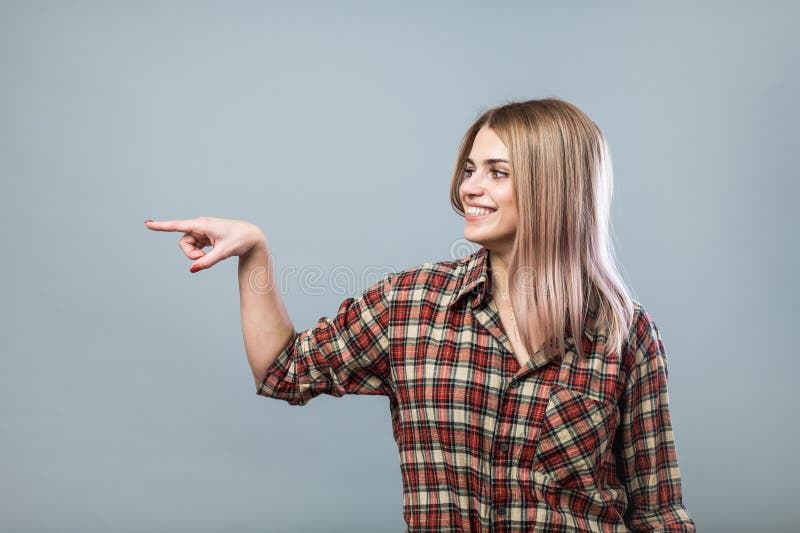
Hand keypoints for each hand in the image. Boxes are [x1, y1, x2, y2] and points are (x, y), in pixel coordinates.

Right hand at [144, 216, 265, 272]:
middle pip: (183, 242)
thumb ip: (206, 262)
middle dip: (190, 254)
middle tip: (203, 259)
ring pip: (189, 245)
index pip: (177, 225)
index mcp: (202, 225)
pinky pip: (196, 246)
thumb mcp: (223, 253)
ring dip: (196, 254)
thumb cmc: (239, 240)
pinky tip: (211, 253)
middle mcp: (200, 226)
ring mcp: (203, 231)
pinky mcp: (206, 236)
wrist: (252, 237)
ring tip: (212, 255)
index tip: (147, 223)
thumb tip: (192, 269)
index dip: (161, 226)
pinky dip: (201, 253)